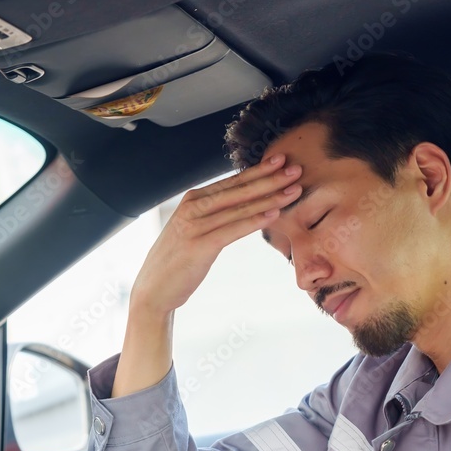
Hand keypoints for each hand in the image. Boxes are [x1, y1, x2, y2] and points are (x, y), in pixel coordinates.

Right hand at [130, 153, 302, 317]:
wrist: (153, 290)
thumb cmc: (179, 261)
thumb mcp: (194, 231)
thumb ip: (213, 216)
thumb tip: (241, 206)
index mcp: (192, 200)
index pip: (232, 182)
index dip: (259, 170)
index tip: (283, 160)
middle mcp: (192, 207)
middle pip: (238, 190)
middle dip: (270, 178)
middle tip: (297, 169)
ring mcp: (194, 225)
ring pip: (239, 208)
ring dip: (269, 198)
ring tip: (294, 190)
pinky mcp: (198, 246)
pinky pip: (232, 230)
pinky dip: (254, 221)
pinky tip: (274, 215)